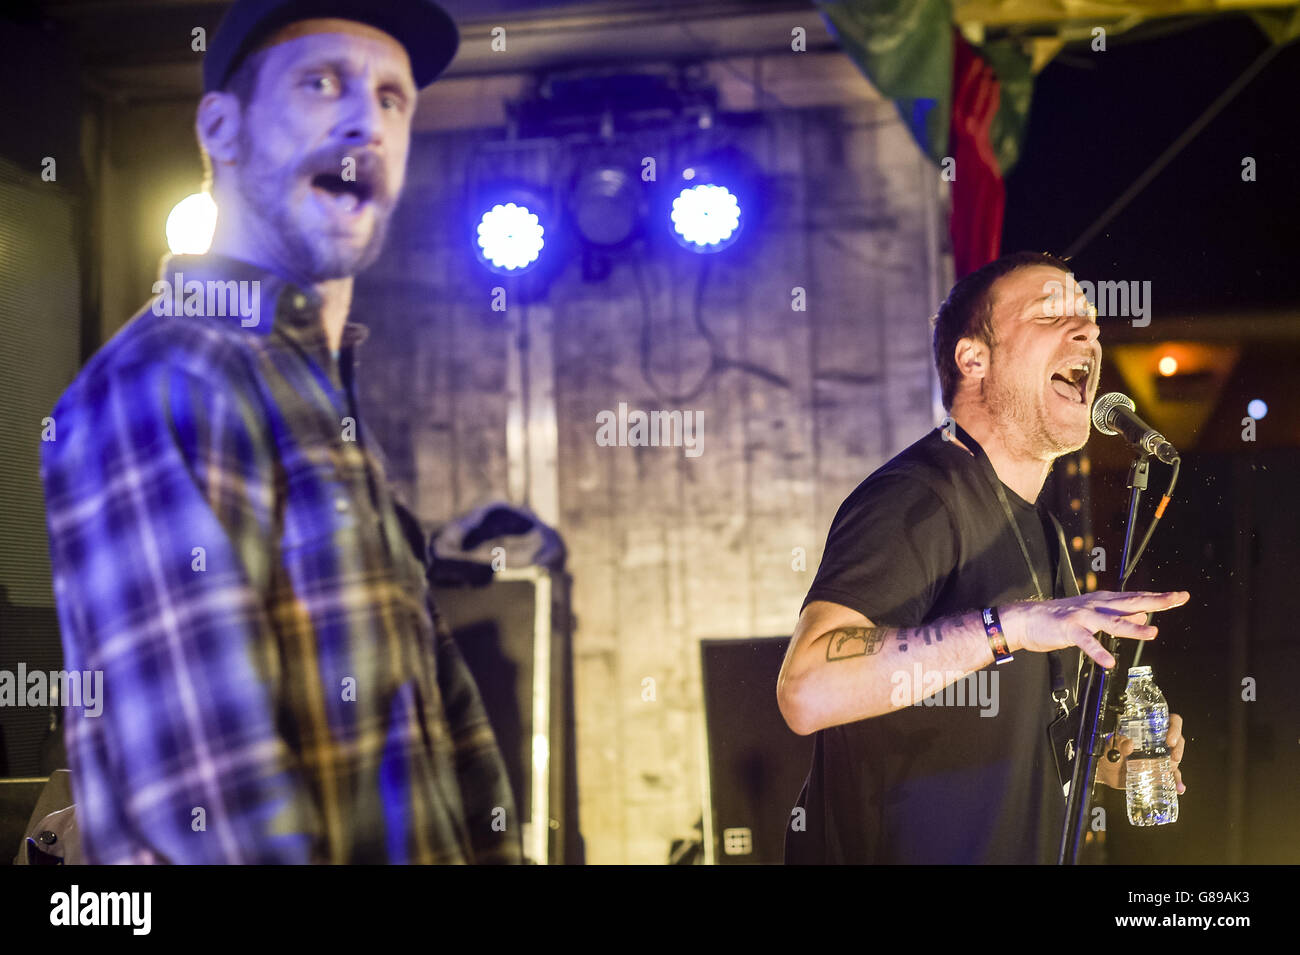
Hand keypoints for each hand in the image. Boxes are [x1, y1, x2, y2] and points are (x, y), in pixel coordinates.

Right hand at [999, 590, 1189, 667]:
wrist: (1025, 619)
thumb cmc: (1059, 619)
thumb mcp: (1093, 617)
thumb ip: (1118, 617)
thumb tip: (1143, 618)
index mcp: (1102, 602)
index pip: (1135, 599)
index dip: (1158, 598)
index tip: (1180, 596)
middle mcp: (1095, 605)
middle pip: (1130, 603)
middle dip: (1155, 602)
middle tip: (1177, 599)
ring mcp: (1082, 617)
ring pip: (1112, 622)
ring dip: (1132, 628)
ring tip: (1152, 634)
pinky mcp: (1068, 630)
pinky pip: (1086, 642)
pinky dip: (1098, 652)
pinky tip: (1109, 662)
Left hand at [1098, 712, 1187, 792]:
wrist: (1107, 774)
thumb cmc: (1110, 754)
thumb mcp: (1112, 747)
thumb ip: (1118, 744)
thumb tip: (1129, 743)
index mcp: (1148, 731)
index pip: (1169, 722)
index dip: (1174, 727)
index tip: (1170, 739)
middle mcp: (1157, 743)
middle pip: (1177, 741)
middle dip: (1178, 749)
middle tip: (1174, 757)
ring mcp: (1160, 758)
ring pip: (1176, 759)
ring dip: (1176, 767)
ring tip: (1171, 773)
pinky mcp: (1159, 772)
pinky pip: (1172, 777)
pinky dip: (1176, 782)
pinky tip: (1178, 788)